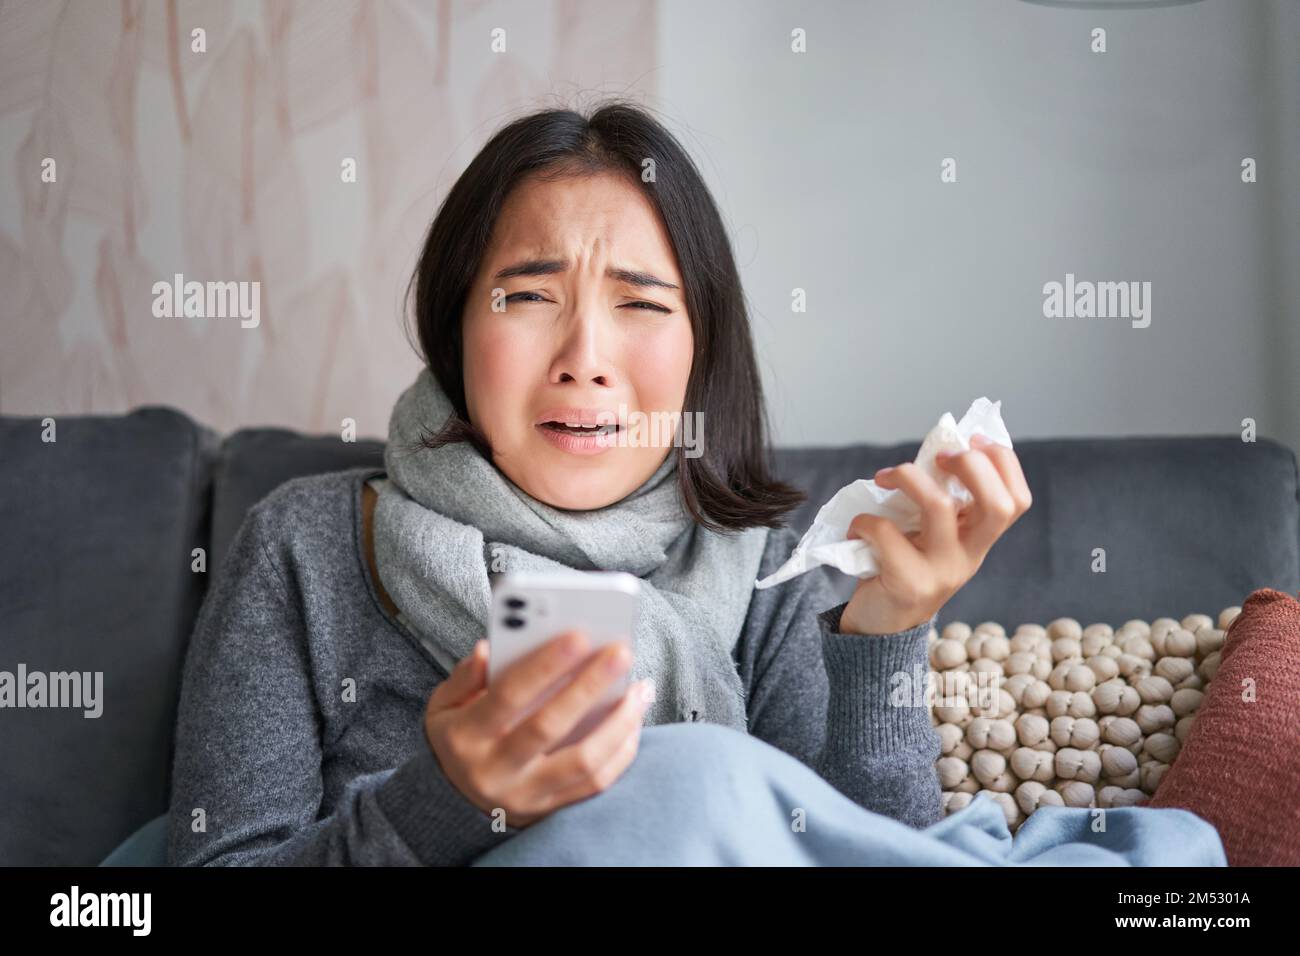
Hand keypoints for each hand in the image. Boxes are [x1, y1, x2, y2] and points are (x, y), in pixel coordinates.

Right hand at [422, 632, 650, 827]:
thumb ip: (464, 677)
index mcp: (466, 736)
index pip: (507, 695)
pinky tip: (634, 721)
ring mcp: (525, 795)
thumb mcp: (443, 706)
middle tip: (621, 653)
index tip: (579, 636)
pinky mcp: (550, 810)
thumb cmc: (456, 738)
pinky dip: (621, 752)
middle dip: (589, 686)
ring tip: (639, 689)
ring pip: (582, 762)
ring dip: (618, 723)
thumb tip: (488, 650)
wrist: (452, 803)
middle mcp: (495, 770)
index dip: (544, 665)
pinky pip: (596, 784)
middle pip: (549, 727)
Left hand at [838, 433, 1032, 634]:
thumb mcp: (932, 537)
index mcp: (979, 540)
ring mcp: (943, 572)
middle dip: (969, 464)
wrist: (881, 628)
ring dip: (908, 477)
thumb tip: (935, 451)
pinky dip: (865, 520)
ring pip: (940, 506)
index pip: (1017, 500)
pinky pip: (886, 531)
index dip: (1002, 462)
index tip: (969, 441)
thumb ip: (941, 503)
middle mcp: (970, 557)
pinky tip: (858, 529)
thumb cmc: (902, 567)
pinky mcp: (908, 583)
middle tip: (934, 458)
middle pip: (998, 505)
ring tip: (885, 478)